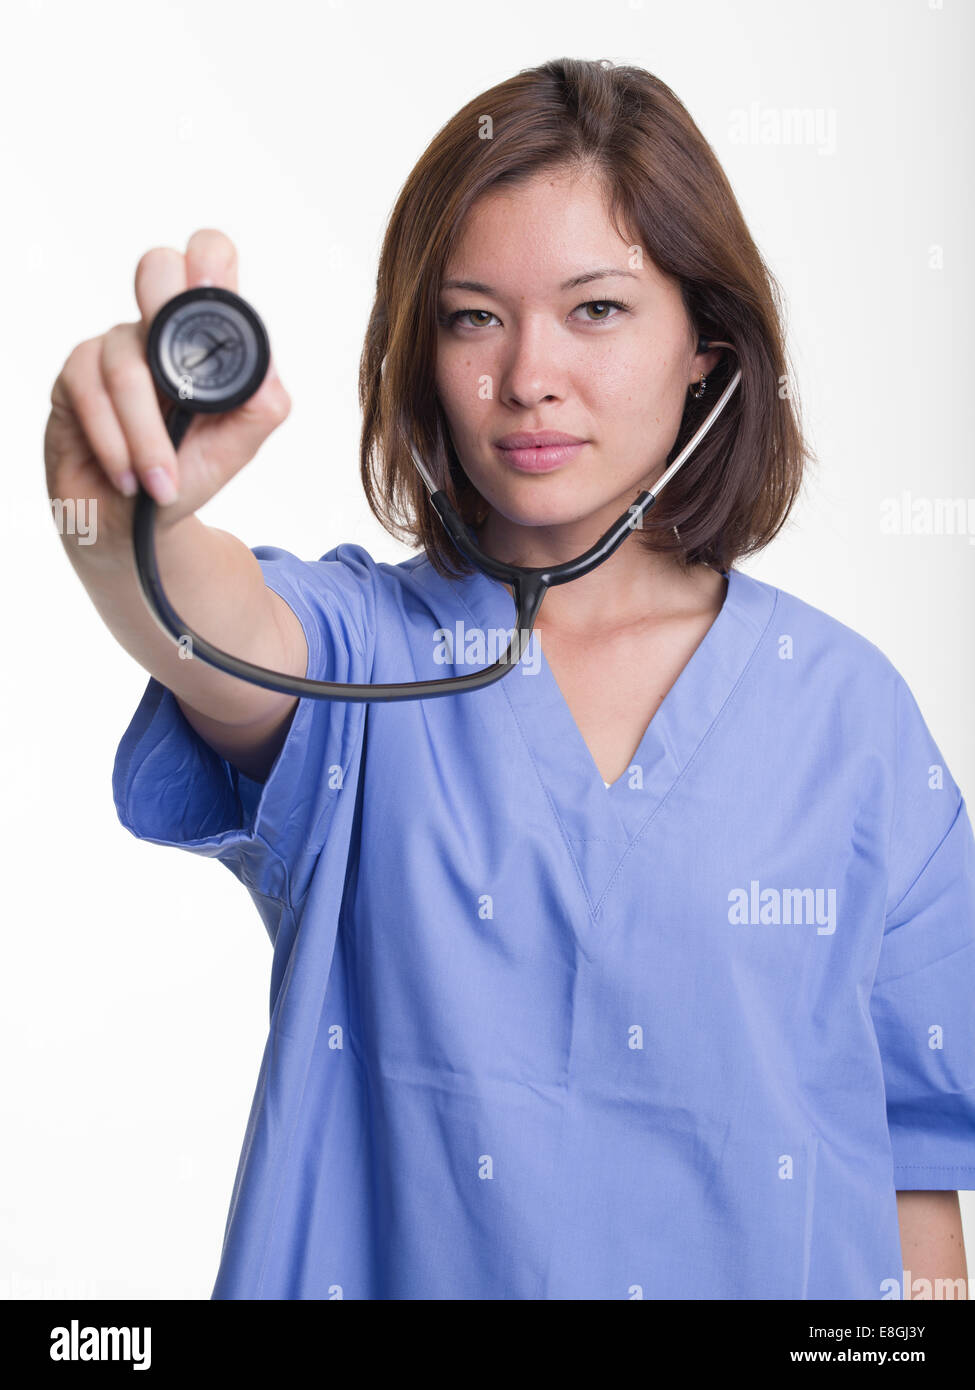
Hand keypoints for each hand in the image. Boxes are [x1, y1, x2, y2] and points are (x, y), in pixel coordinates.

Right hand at [45, 228, 290, 555]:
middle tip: (175, 372)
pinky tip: (129, 476)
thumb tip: (267, 376)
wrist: (134, 520)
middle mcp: (159, 328)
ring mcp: (116, 344)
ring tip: (161, 481)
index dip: (210, 263)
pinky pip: (92, 393)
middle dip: (163, 310)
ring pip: (128, 363)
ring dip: (147, 437)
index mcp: (206, 334)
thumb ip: (259, 409)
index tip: (211, 290)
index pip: (210, 260)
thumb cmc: (186, 472)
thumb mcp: (235, 448)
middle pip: (157, 266)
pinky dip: (117, 444)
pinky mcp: (76, 372)